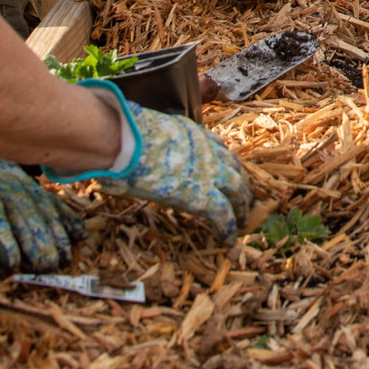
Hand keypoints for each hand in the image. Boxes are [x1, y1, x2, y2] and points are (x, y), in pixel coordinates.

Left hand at [0, 111, 86, 270]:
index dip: (1, 236)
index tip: (12, 261)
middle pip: (19, 212)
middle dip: (35, 241)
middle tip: (47, 267)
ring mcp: (13, 179)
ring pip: (38, 207)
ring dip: (53, 233)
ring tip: (65, 258)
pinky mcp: (23, 180)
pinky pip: (46, 199)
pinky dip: (63, 216)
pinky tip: (78, 233)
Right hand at [47, 83, 253, 239]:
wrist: (125, 142)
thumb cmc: (123, 135)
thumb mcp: (143, 129)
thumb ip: (147, 139)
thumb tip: (126, 145)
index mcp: (191, 133)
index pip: (217, 148)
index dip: (224, 162)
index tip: (227, 171)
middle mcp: (206, 150)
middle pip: (233, 169)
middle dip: (241, 185)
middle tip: (244, 198)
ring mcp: (207, 172)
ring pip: (236, 191)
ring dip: (241, 207)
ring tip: (243, 219)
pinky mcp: (201, 196)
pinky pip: (223, 215)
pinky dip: (228, 227)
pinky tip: (229, 238)